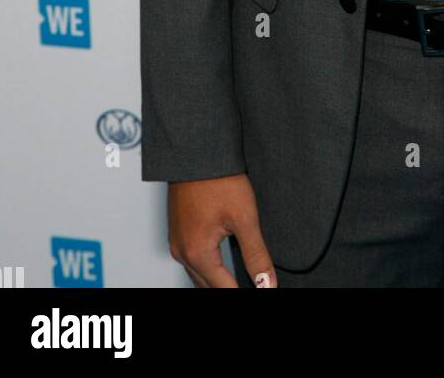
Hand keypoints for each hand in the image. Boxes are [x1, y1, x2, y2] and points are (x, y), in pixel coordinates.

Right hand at [168, 173, 276, 287]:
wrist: (197, 152)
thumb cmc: (218, 179)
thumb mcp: (244, 218)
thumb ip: (256, 255)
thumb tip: (266, 283)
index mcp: (197, 253)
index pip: (225, 290)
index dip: (247, 291)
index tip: (262, 289)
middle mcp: (182, 252)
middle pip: (209, 286)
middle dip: (230, 289)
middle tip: (254, 285)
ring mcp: (177, 242)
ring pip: (198, 276)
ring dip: (217, 281)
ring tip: (239, 280)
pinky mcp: (178, 231)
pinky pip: (192, 260)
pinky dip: (208, 267)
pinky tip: (221, 263)